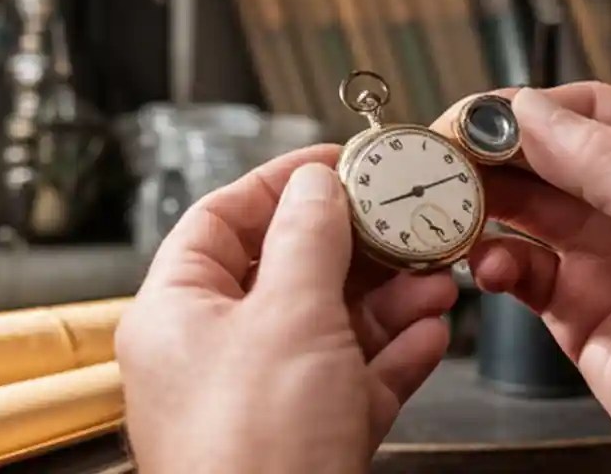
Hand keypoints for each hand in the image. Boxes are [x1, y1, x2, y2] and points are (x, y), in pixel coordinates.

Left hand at [115, 145, 457, 473]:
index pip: (221, 218)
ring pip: (326, 327)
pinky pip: (350, 381)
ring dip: (386, 301)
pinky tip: (429, 336)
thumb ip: (307, 237)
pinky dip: (391, 356)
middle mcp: (210, 353)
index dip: (280, 184)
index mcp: (176, 312)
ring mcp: (258, 399)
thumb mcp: (288, 316)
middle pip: (285, 271)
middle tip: (403, 222)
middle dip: (355, 247)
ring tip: (434, 279)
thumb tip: (315, 183)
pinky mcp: (303, 440)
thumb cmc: (252, 452)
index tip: (334, 165)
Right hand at [433, 82, 610, 473]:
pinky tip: (491, 268)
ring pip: (531, 214)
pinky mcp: (586, 312)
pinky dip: (500, 267)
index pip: (598, 111)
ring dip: (488, 210)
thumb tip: (534, 111)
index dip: (531, 110)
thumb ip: (606, 162)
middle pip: (554, 159)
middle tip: (442, 159)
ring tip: (452, 211)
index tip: (473, 116)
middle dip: (497, 157)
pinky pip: (526, 273)